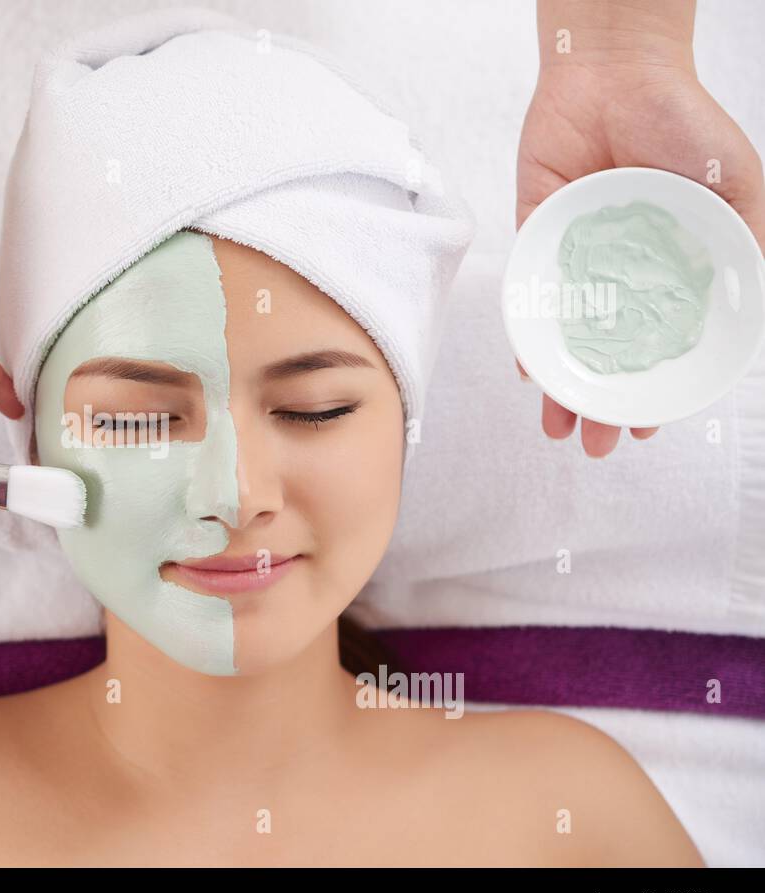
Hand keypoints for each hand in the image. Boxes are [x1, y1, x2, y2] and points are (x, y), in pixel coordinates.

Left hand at [516, 32, 764, 455]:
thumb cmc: (685, 122)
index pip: (658, 344)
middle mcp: (620, 270)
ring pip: (564, 335)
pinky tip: (530, 367)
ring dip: (559, 383)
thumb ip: (742, 250)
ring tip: (558, 426)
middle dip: (599, 401)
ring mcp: (575, 257)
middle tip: (595, 445)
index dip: (653, 387)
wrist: (618, 70)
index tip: (646, 425)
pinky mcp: (535, 237)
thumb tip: (748, 313)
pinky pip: (528, 295)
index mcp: (669, 266)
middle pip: (605, 351)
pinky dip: (527, 332)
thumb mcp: (736, 189)